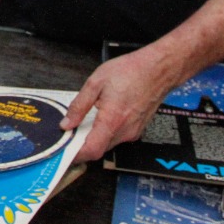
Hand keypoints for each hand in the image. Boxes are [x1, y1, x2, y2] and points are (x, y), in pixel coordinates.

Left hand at [61, 46, 180, 161]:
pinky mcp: (138, 129)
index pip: (92, 150)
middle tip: (71, 132)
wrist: (158, 69)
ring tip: (87, 120)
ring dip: (95, 137)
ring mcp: (133, 131)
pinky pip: (118, 137)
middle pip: (99, 149)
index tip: (65, 151)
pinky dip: (107, 132)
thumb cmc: (131, 71)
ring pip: (108, 144)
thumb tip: (67, 123)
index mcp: (112, 120)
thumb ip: (79, 106)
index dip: (76, 155)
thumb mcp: (96, 82)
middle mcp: (125, 130)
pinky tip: (103, 116)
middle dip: (83, 144)